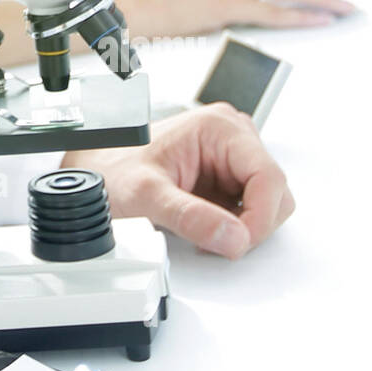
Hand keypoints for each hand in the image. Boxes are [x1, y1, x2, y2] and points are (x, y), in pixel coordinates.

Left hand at [66, 103, 294, 258]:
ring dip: (243, 226)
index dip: (261, 217)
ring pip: (268, 203)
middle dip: (252, 224)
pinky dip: (234, 226)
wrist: (96, 172)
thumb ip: (189, 216)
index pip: (269, 177)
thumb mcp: (146, 195)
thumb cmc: (114, 170)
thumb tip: (233, 237)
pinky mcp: (228, 179)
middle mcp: (232, 137)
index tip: (239, 243)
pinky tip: (205, 225)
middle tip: (214, 239)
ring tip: (203, 230)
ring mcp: (232, 158)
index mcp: (220, 128)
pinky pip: (250, 209)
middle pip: (275, 192)